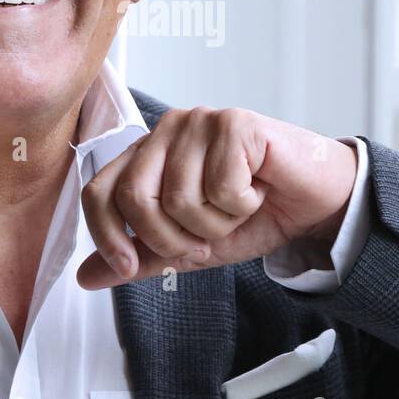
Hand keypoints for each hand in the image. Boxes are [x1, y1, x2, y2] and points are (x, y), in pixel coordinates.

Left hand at [76, 106, 357, 289]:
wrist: (313, 203)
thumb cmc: (253, 215)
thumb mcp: (188, 247)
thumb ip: (140, 258)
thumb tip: (86, 277)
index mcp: (147, 155)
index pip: (99, 191)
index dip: (108, 236)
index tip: (129, 266)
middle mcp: (167, 131)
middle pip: (135, 197)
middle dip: (171, 237)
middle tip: (204, 237)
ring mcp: (200, 121)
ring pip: (181, 198)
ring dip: (216, 223)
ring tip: (238, 207)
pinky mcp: (234, 122)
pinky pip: (221, 188)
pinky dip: (243, 205)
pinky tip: (258, 189)